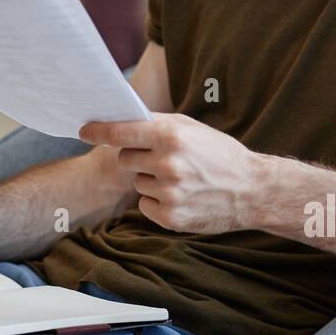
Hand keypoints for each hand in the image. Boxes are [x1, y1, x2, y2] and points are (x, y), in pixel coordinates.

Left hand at [79, 112, 269, 234]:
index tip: (83, 130)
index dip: (98, 131)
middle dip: (138, 158)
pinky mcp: (171, 217)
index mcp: (171, 136)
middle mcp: (167, 163)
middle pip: (125, 158)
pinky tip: (181, 197)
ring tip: (181, 179)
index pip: (121, 132)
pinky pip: (145, 204)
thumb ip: (156, 122)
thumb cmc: (219, 154)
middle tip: (165, 160)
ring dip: (151, 180)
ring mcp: (169, 192)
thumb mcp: (191, 128)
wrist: (251, 190)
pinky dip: (157, 202)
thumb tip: (120, 117)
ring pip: (137, 182)